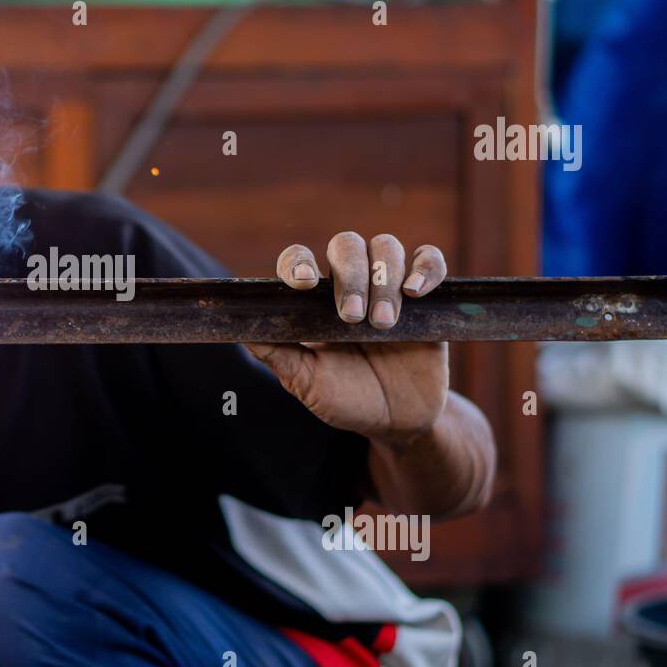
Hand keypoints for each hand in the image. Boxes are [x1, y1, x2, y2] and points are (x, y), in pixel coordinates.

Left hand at [247, 232, 448, 444]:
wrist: (397, 423)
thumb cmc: (345, 400)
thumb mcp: (306, 382)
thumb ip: (277, 354)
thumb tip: (238, 329)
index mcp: (313, 301)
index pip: (299, 259)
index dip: (299, 261)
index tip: (305, 283)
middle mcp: (349, 285)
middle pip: (346, 244)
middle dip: (350, 275)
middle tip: (351, 317)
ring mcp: (388, 288)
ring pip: (386, 247)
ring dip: (383, 279)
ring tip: (381, 325)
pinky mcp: (426, 299)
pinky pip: (429, 261)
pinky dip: (425, 269)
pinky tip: (415, 293)